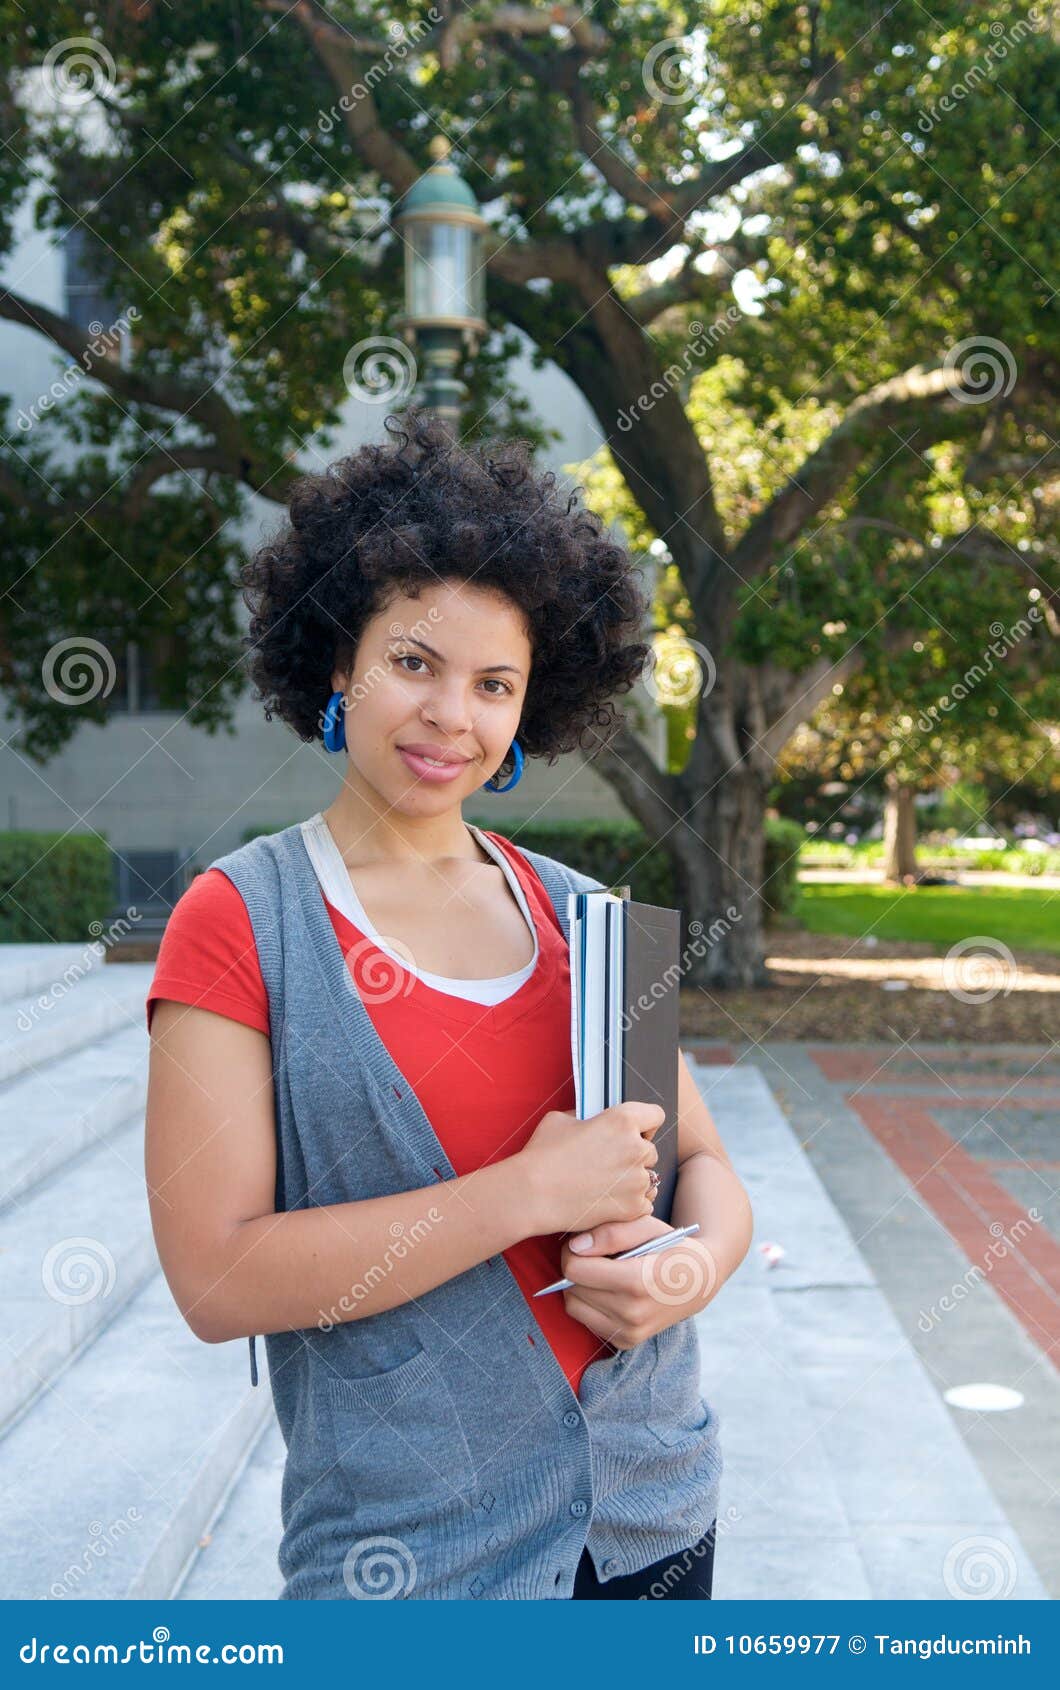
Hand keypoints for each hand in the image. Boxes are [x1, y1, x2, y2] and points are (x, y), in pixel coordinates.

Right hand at [517, 1101, 662, 1236]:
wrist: (532, 1195)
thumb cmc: (542, 1156)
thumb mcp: (561, 1119)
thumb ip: (586, 1117)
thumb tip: (592, 1120)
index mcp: (622, 1120)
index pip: (655, 1115)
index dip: (644, 1123)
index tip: (636, 1132)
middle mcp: (636, 1148)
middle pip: (650, 1150)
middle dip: (633, 1156)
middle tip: (608, 1164)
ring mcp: (637, 1180)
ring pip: (648, 1178)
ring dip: (632, 1180)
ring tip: (604, 1185)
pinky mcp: (634, 1207)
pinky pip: (645, 1202)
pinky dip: (630, 1203)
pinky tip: (607, 1200)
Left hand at [559, 1217, 719, 1348]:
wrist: (701, 1282)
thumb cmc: (671, 1247)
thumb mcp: (647, 1227)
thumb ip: (610, 1232)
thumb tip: (575, 1247)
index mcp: (637, 1282)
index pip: (575, 1270)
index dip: (572, 1251)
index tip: (584, 1242)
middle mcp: (632, 1314)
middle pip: (572, 1288)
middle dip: (576, 1268)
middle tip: (593, 1255)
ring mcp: (629, 1332)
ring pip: (574, 1307)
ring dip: (579, 1287)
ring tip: (601, 1272)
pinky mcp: (626, 1342)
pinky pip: (587, 1321)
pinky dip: (590, 1304)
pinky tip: (609, 1290)